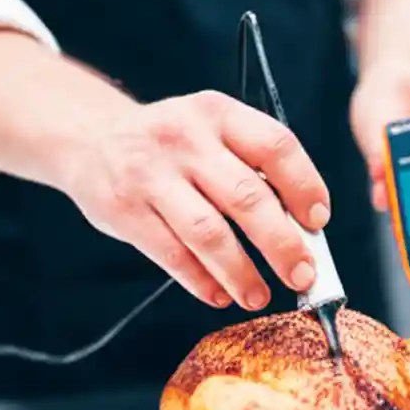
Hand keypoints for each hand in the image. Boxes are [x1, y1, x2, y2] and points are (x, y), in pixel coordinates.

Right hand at [60, 90, 330, 310]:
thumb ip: (251, 167)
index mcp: (217, 113)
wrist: (91, 139)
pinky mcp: (124, 210)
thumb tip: (302, 229)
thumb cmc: (171, 146)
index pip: (275, 146)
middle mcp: (185, 138)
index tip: (318, 221)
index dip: (305, 187)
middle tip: (303, 275)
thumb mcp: (210, 131)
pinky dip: (202, 281)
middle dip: (282, 244)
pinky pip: (172, 255)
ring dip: (241, 272)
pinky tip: (219, 294)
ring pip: (208, 233)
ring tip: (258, 296)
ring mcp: (150, 174)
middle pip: (247, 196)